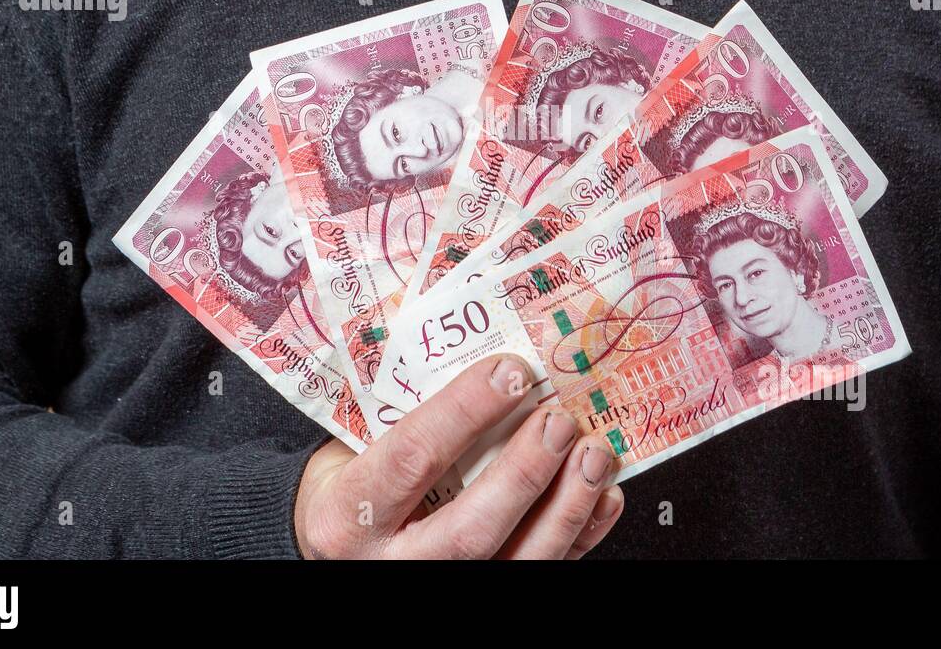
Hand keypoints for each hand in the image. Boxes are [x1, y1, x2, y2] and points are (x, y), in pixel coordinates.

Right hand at [295, 354, 624, 558]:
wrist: (338, 546)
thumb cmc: (350, 486)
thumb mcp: (349, 449)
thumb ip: (399, 412)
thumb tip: (478, 351)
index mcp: (347, 515)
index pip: (411, 460)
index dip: (464, 413)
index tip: (509, 372)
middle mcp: (392, 564)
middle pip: (469, 528)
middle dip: (524, 472)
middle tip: (560, 420)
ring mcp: (437, 583)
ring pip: (515, 561)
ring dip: (566, 506)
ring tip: (593, 454)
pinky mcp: (482, 590)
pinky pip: (540, 572)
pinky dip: (581, 534)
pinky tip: (602, 495)